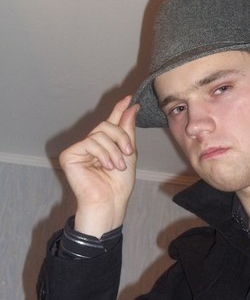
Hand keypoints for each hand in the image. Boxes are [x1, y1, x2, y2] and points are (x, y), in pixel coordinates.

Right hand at [59, 96, 138, 236]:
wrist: (110, 201)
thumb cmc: (118, 184)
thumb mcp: (128, 153)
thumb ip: (127, 130)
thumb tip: (131, 107)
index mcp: (104, 144)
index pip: (111, 122)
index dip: (119, 110)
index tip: (130, 98)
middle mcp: (90, 144)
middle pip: (107, 126)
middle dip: (121, 138)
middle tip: (127, 154)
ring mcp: (79, 149)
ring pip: (100, 134)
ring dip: (113, 151)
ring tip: (117, 167)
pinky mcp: (69, 155)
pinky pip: (90, 142)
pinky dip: (102, 154)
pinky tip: (105, 166)